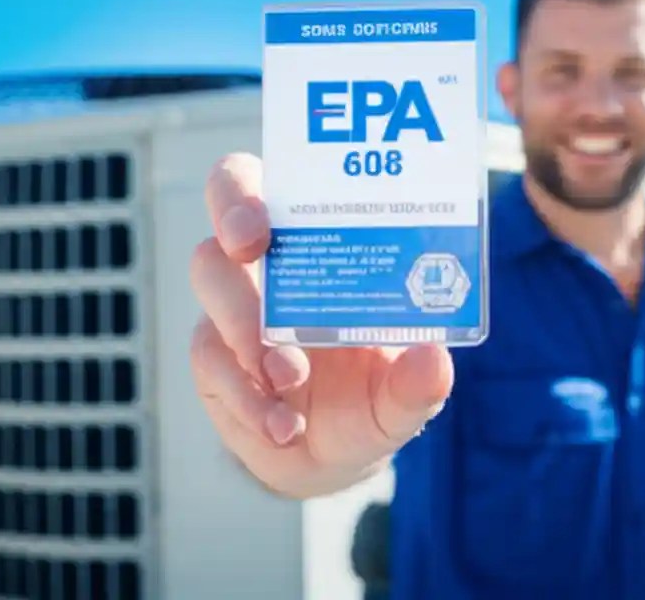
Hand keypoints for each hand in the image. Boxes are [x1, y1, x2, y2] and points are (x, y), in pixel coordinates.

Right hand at [189, 153, 454, 497]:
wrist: (341, 454)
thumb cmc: (373, 392)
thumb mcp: (404, 393)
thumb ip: (418, 382)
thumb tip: (433, 361)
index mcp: (306, 245)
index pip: (251, 188)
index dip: (239, 198)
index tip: (257, 232)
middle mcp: (258, 275)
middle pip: (214, 245)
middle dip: (230, 269)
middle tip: (262, 296)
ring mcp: (229, 321)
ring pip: (211, 307)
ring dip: (248, 339)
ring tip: (290, 379)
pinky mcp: (216, 367)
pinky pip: (216, 371)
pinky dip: (249, 402)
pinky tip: (283, 427)